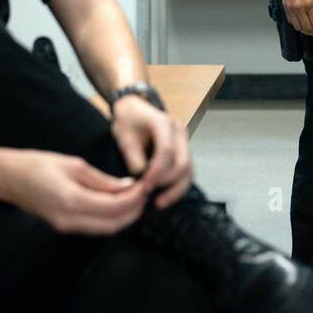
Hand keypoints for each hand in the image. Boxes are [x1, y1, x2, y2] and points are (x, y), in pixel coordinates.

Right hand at [4, 150, 146, 234]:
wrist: (7, 178)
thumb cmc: (36, 165)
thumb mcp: (73, 165)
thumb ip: (102, 180)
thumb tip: (127, 186)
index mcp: (72, 201)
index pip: (115, 207)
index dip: (134, 198)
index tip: (145, 186)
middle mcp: (70, 220)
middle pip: (114, 225)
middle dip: (134, 211)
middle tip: (144, 193)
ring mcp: (66, 227)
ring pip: (105, 229)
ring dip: (123, 216)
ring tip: (133, 197)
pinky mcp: (64, 227)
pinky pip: (94, 227)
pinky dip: (110, 218)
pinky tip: (115, 203)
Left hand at [110, 94, 192, 209]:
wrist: (135, 109)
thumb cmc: (128, 120)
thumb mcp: (123, 135)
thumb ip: (133, 156)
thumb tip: (141, 179)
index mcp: (164, 123)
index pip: (167, 150)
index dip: (157, 171)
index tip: (144, 186)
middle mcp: (180, 132)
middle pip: (183, 162)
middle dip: (167, 182)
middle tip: (148, 193)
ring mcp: (185, 142)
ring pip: (189, 170)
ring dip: (176, 189)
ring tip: (160, 203)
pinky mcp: (184, 151)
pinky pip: (186, 172)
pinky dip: (177, 186)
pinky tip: (165, 197)